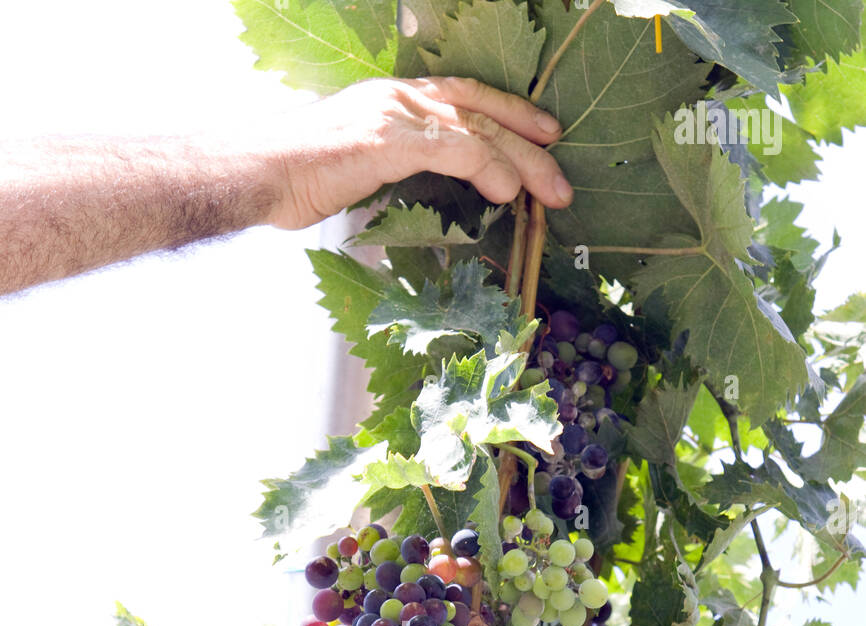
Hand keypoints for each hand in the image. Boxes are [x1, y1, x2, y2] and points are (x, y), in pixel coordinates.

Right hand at [269, 75, 570, 229]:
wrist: (257, 173)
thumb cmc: (297, 179)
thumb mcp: (360, 168)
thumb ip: (399, 170)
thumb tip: (431, 199)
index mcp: (394, 100)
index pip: (466, 97)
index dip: (510, 113)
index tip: (545, 135)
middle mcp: (399, 97)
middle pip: (481, 113)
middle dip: (529, 142)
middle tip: (563, 175)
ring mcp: (394, 115)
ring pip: (477, 131)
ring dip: (522, 162)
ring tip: (552, 192)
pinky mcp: (387, 140)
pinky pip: (454, 152)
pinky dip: (487, 169)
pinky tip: (510, 192)